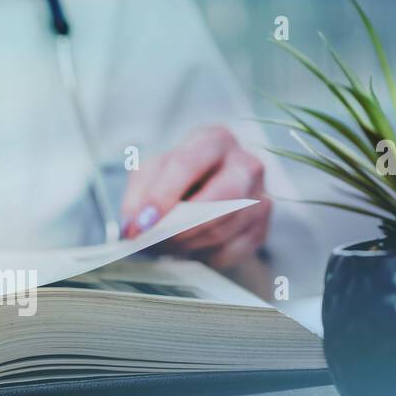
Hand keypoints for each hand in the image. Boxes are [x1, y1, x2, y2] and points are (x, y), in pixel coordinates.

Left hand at [119, 126, 271, 268]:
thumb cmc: (176, 181)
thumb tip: (133, 225)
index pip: (187, 164)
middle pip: (222, 196)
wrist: (202, 197)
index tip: (141, 224)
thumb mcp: (150, 176)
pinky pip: (232, 251)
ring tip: (165, 243)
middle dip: (182, 224)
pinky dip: (204, 255)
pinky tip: (191, 247)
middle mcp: (246, 164)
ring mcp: (260, 198)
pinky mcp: (262, 229)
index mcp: (215, 140)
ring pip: (223, 228)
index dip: (161, 197)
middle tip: (155, 240)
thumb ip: (138, 196)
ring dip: (187, 243)